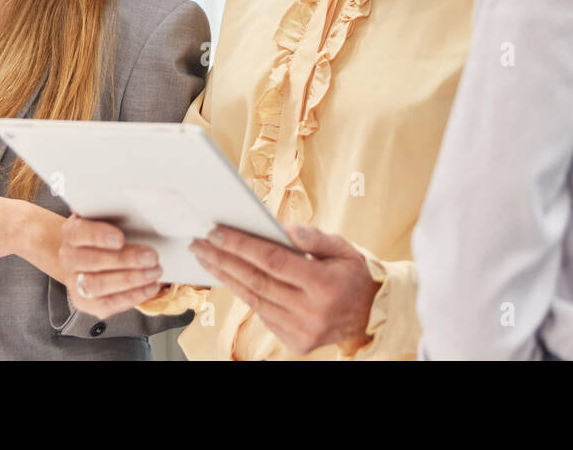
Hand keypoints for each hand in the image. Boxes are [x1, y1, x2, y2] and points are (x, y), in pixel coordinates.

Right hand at [59, 214, 162, 319]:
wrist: (90, 254)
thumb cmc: (106, 232)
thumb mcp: (107, 216)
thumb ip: (111, 208)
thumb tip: (122, 195)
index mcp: (72, 232)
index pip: (78, 233)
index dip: (98, 236)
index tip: (120, 239)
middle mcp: (69, 257)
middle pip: (91, 262)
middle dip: (125, 260)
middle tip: (151, 256)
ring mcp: (75, 282)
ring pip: (96, 285)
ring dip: (130, 280)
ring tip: (154, 272)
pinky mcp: (85, 302)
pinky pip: (106, 304)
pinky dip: (131, 297)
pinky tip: (150, 287)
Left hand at [191, 223, 378, 355]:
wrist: (372, 315)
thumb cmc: (354, 275)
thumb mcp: (343, 248)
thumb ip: (314, 237)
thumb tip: (282, 230)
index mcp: (324, 284)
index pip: (273, 261)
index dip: (242, 245)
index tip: (216, 231)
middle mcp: (311, 311)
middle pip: (256, 281)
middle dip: (224, 259)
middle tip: (200, 243)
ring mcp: (302, 331)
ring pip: (254, 300)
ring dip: (226, 278)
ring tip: (207, 258)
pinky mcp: (296, 342)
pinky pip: (263, 315)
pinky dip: (245, 295)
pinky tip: (230, 278)